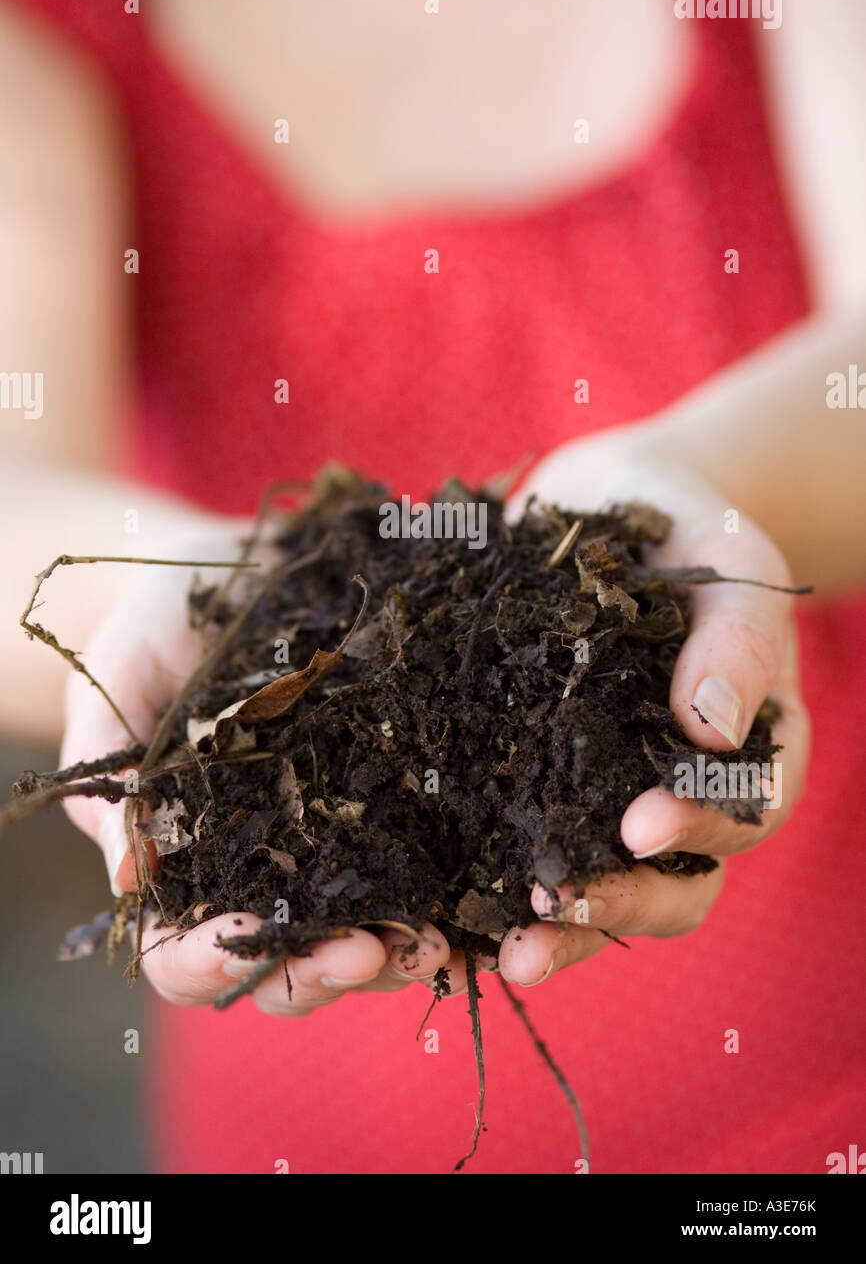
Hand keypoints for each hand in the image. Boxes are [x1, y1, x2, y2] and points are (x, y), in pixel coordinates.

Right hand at [60, 525, 463, 1015]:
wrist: (224, 572)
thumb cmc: (147, 632)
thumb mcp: (113, 691)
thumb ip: (116, 783)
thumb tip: (129, 880)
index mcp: (179, 867)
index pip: (179, 954)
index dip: (204, 965)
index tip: (235, 944)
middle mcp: (260, 873)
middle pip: (282, 964)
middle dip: (318, 974)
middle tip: (361, 954)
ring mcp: (329, 844)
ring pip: (360, 933)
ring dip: (396, 952)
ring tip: (433, 938)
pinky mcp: (389, 799)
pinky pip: (422, 861)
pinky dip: (450, 888)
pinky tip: (479, 889)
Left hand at [497, 429, 810, 987]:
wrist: (611, 503)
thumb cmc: (689, 532)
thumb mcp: (728, 565)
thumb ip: (735, 640)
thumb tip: (715, 730)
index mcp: (749, 754)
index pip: (742, 813)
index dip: (698, 829)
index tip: (640, 827)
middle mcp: (683, 796)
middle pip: (673, 885)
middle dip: (616, 908)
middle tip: (551, 912)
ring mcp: (604, 800)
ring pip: (598, 890)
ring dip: (555, 931)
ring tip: (503, 952)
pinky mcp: (533, 787)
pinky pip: (516, 851)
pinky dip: (486, 894)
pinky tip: (441, 915)